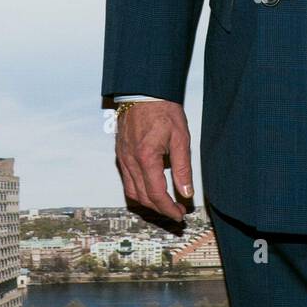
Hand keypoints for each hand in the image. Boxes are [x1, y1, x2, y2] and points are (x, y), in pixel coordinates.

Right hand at [114, 100, 193, 222]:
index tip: (180, 214)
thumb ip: (183, 168)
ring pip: (132, 192)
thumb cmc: (163, 110)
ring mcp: (122, 157)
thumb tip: (187, 193)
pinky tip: (150, 189)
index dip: (169, 209)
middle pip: (143, 198)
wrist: (144, 91)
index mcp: (146, 157)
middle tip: (176, 212)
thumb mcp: (180, 138)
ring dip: (148, 203)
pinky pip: (127, 180)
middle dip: (160, 209)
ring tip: (165, 204)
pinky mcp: (120, 153)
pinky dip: (138, 191)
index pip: (157, 194)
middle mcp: (130, 160)